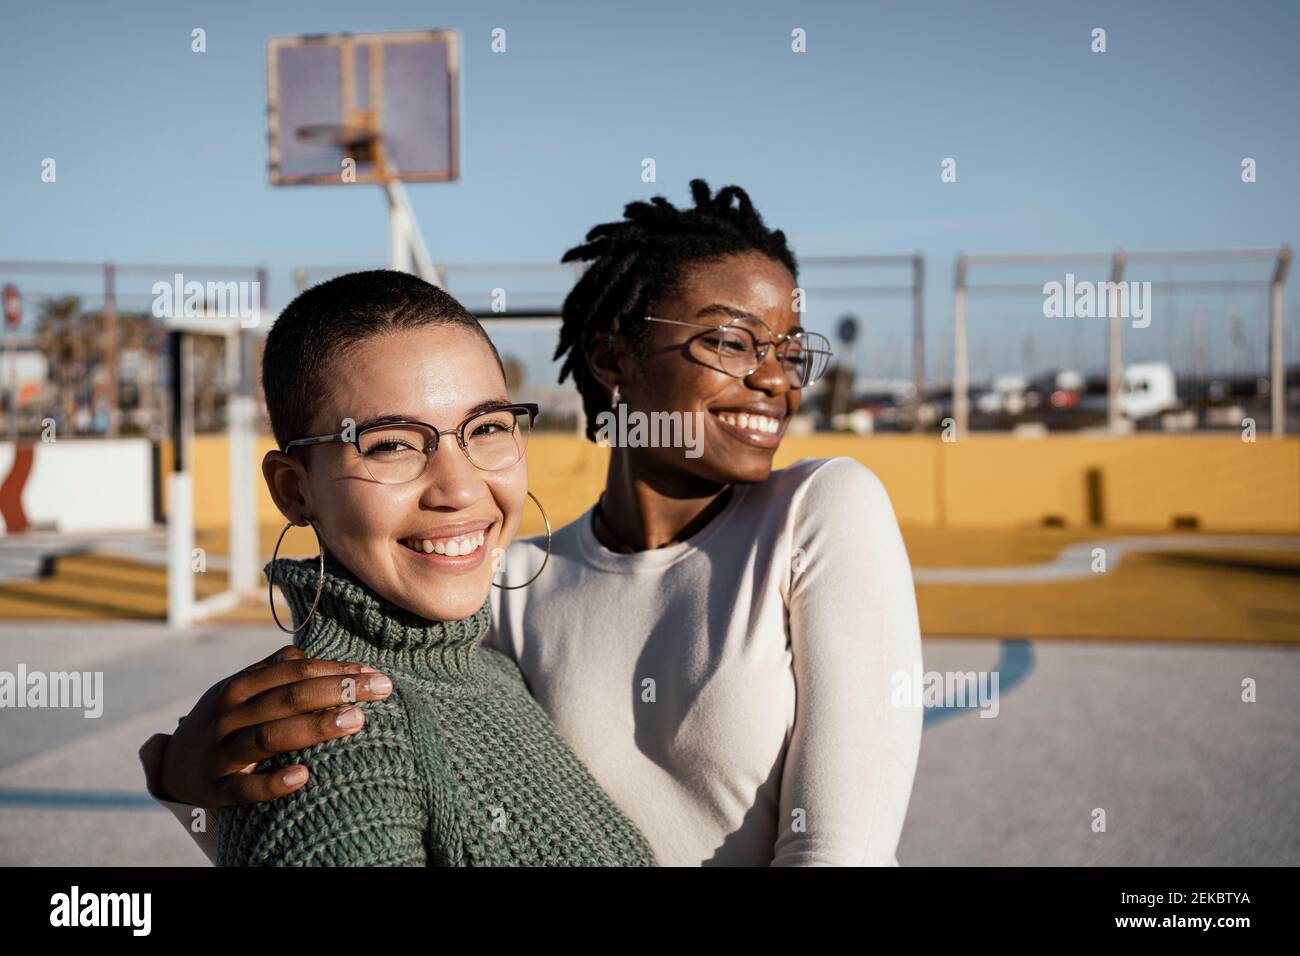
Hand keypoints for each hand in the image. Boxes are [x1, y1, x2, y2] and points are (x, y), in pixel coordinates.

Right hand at [154, 645, 392, 807]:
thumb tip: (309, 654)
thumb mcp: (239, 690)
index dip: (335, 670)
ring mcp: (221, 753)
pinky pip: (245, 788)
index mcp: (238, 687)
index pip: (293, 672)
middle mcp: (228, 716)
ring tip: (356, 721)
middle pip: (288, 698)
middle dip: (337, 690)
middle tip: (380, 690)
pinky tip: (304, 776)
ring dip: (314, 728)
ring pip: (269, 737)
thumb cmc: (223, 721)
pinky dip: (272, 783)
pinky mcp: (216, 790)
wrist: (172, 767)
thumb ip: (272, 670)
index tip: (374, 673)